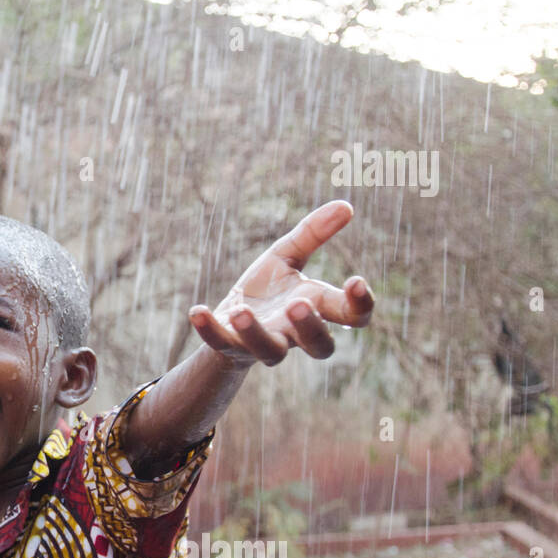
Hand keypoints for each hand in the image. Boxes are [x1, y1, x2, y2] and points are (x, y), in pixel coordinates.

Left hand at [188, 200, 374, 366]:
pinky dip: (209, 330)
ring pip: (270, 352)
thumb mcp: (287, 256)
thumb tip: (346, 206)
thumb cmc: (267, 288)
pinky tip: (197, 311)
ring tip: (241, 311)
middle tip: (297, 304)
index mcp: (318, 310)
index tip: (355, 281)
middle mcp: (296, 335)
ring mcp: (264, 344)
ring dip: (256, 333)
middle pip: (320, 346)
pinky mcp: (231, 347)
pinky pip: (222, 344)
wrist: (231, 319)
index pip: (352, 317)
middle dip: (310, 327)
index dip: (360, 304)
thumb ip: (313, 234)